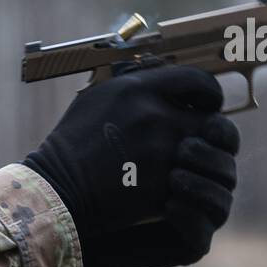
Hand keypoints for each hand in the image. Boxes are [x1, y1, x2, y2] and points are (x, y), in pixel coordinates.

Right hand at [22, 60, 239, 266]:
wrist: (56, 190)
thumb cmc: (71, 144)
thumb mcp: (95, 98)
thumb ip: (133, 84)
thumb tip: (163, 76)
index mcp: (137, 89)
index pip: (197, 80)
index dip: (209, 93)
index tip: (208, 103)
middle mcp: (153, 116)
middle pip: (209, 119)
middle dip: (208, 131)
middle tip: (199, 140)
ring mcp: (160, 153)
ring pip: (206, 155)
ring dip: (201, 160)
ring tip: (188, 165)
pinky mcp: (162, 186)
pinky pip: (192, 183)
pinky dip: (185, 186)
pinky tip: (172, 188)